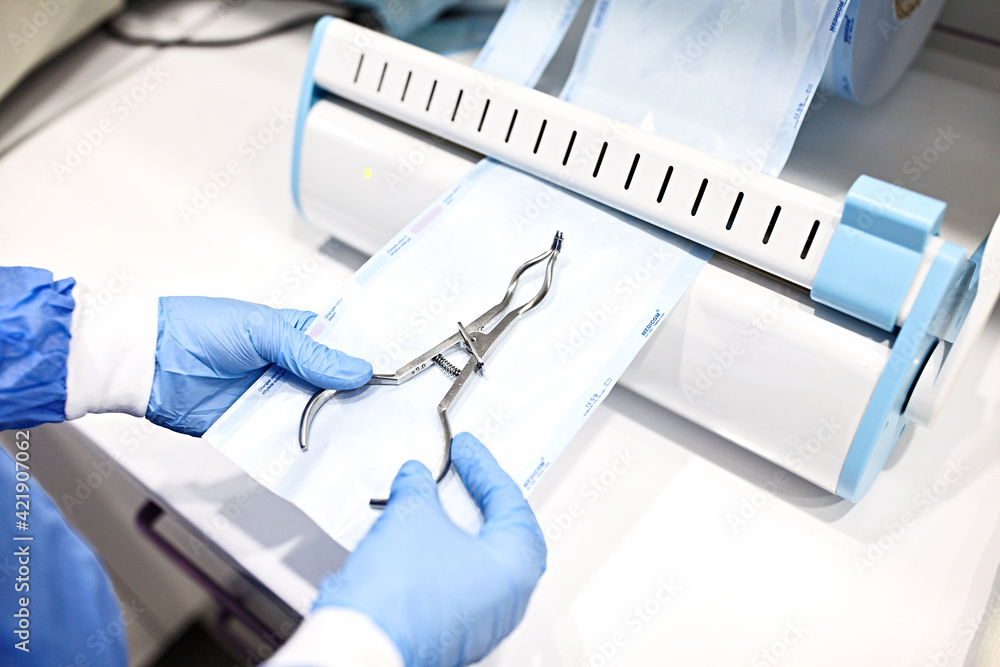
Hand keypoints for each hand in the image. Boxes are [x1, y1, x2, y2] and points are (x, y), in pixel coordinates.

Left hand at [146, 297, 371, 435]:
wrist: (149, 364)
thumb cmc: (200, 330)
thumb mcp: (263, 332)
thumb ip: (310, 354)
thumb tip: (356, 370)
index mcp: (296, 336)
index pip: (341, 348)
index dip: (364, 360)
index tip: (394, 374)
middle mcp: (289, 368)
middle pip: (334, 386)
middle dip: (355, 398)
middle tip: (386, 411)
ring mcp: (274, 399)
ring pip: (315, 415)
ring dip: (333, 424)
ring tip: (365, 437)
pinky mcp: (256, 427)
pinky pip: (285, 439)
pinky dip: (302, 446)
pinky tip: (326, 453)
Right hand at [315, 433, 546, 666]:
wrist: (362, 643)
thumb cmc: (397, 595)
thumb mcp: (411, 516)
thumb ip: (420, 487)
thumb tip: (417, 478)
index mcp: (515, 566)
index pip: (508, 501)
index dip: (482, 467)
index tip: (465, 450)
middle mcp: (510, 598)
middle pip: (505, 532)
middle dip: (482, 498)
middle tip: (465, 473)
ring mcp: (486, 621)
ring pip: (485, 562)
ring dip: (465, 529)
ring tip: (442, 505)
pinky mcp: (459, 635)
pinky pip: (465, 585)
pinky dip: (451, 558)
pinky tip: (428, 544)